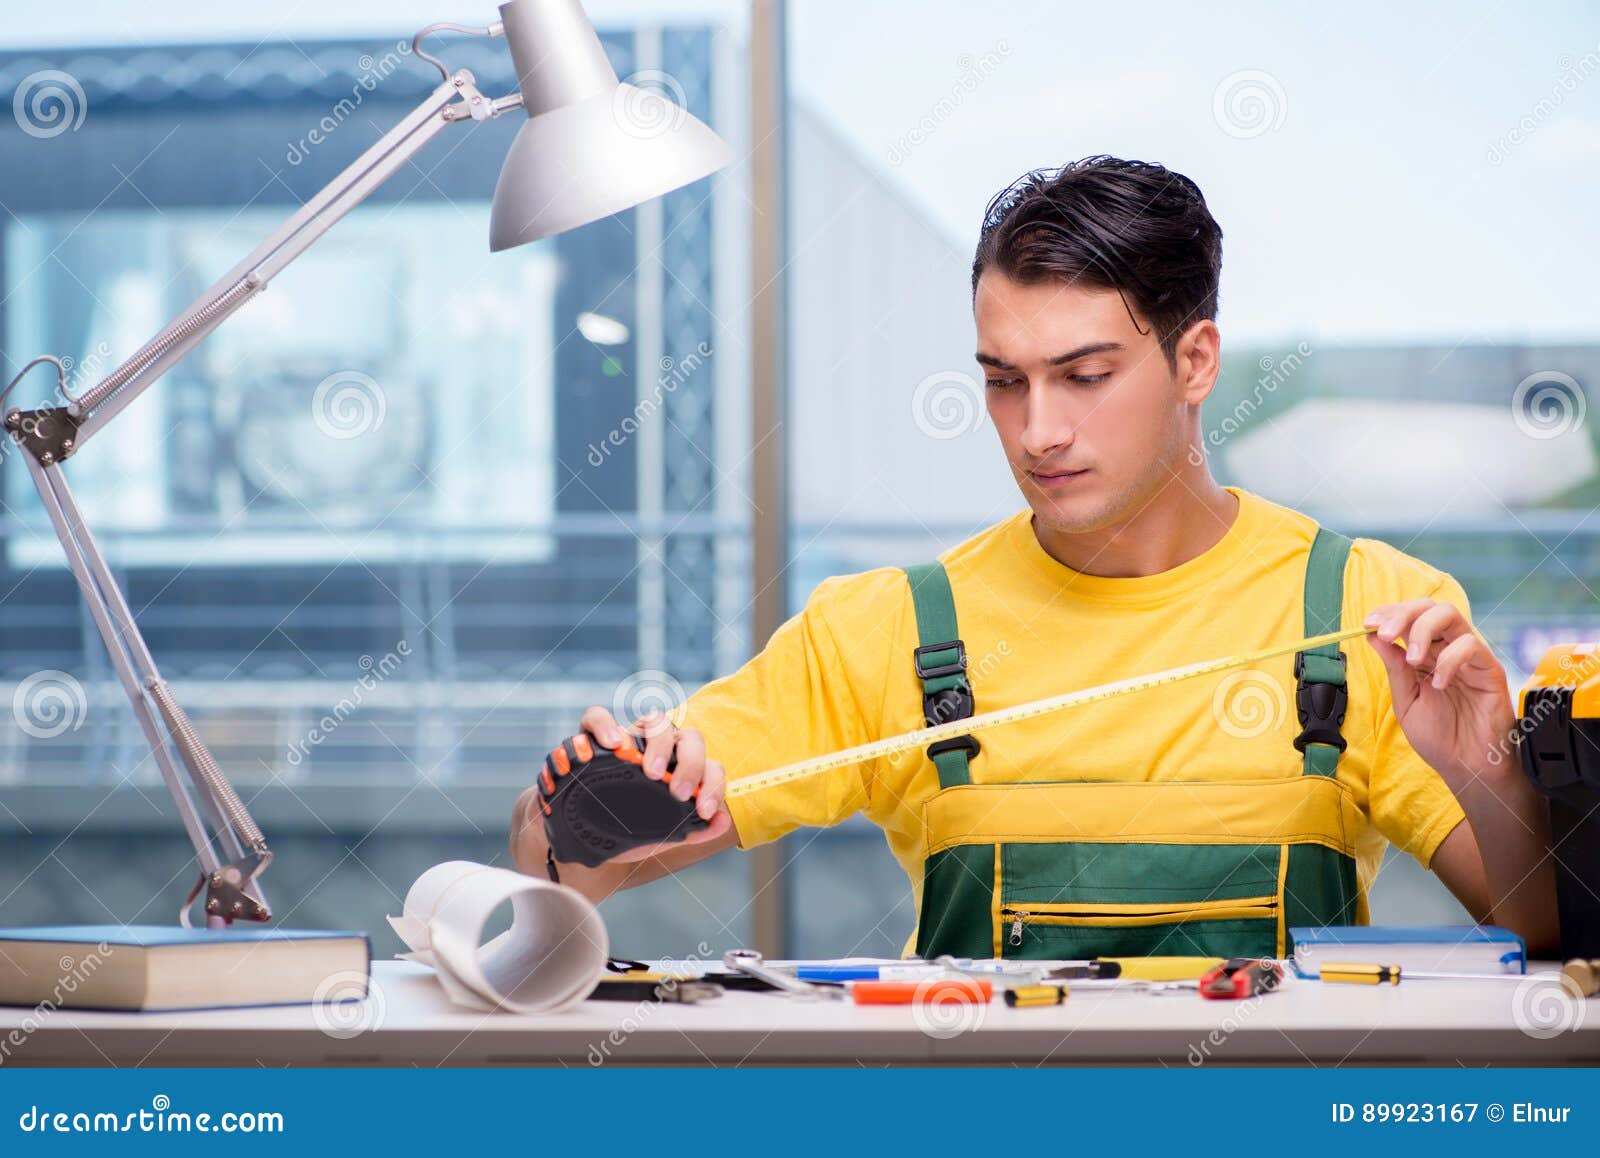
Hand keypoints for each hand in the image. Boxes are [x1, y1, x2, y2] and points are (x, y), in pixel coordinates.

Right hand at [572, 705, 732, 862]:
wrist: (583, 839)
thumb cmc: (628, 831)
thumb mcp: (660, 835)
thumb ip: (693, 830)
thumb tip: (722, 821)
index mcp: (681, 770)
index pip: (709, 766)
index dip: (713, 785)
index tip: (704, 811)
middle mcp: (660, 750)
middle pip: (689, 738)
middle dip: (691, 763)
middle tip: (678, 793)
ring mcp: (630, 740)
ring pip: (656, 721)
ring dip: (659, 744)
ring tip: (652, 772)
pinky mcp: (595, 738)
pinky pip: (597, 717)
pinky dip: (605, 725)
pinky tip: (612, 744)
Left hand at [1364, 599, 1515, 783]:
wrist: (1467, 766)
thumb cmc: (1439, 737)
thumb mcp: (1406, 701)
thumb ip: (1394, 669)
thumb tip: (1373, 636)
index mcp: (1425, 654)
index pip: (1409, 618)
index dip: (1388, 614)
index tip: (1367, 624)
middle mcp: (1446, 649)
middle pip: (1428, 607)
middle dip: (1402, 614)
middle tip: (1386, 634)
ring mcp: (1469, 657)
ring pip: (1450, 615)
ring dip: (1423, 630)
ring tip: (1413, 661)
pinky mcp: (1489, 669)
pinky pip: (1471, 645)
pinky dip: (1449, 660)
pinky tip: (1439, 684)